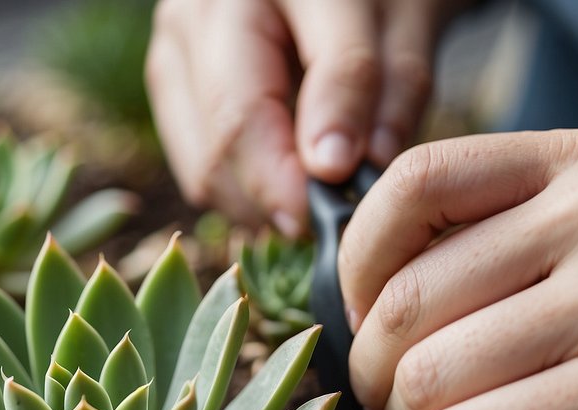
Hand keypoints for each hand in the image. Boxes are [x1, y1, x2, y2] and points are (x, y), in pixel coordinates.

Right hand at [145, 0, 468, 234]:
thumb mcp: (407, 17)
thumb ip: (389, 86)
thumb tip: (341, 174)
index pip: (259, 105)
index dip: (297, 175)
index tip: (340, 218)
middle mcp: (197, 14)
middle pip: (223, 141)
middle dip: (282, 199)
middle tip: (337, 221)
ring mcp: (172, 48)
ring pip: (203, 167)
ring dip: (264, 203)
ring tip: (321, 197)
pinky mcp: (170, 81)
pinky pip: (196, 167)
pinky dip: (247, 190)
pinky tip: (292, 178)